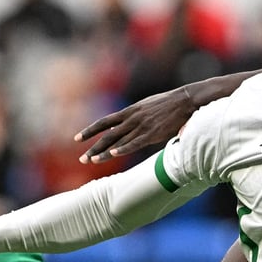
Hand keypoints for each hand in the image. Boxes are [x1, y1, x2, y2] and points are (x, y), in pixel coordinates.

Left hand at [75, 86, 195, 162]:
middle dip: (93, 147)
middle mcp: (132, 118)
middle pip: (107, 134)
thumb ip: (134, 117)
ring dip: (103, 152)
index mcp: (130, 111)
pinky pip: (134, 142)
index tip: (77, 138)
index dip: (90, 130)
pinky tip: (113, 154)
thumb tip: (123, 125)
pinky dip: (123, 148)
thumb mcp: (147, 107)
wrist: (185, 100)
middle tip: (81, 158)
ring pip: (118, 141)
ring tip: (91, 161)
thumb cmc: (169, 105)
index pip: (104, 122)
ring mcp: (141, 126)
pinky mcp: (152, 133)